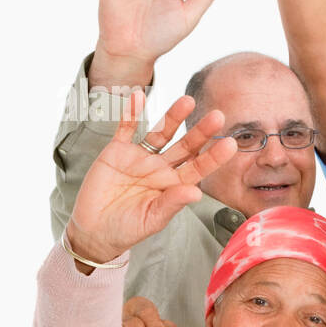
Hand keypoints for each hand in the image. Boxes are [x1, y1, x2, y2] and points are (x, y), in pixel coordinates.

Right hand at [66, 93, 236, 265]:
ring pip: (161, 133)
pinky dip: (131, 113)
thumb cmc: (127, 229)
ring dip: (173, 117)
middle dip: (201, 132)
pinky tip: (138, 97)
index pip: (199, 168)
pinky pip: (126, 128)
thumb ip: (171, 204)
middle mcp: (162, 168)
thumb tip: (195, 193)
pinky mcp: (117, 152)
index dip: (214, 156)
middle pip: (186, 146)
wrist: (95, 230)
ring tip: (187, 100)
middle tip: (218, 116)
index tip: (230, 144)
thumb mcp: (151, 219)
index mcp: (175, 185)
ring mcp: (141, 158)